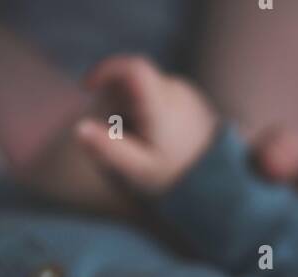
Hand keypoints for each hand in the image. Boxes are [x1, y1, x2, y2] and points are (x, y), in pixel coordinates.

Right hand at [73, 54, 219, 193]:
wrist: (219, 185)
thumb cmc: (176, 179)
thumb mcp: (140, 170)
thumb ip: (109, 150)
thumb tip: (79, 129)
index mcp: (162, 105)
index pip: (132, 69)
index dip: (106, 70)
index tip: (87, 87)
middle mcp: (177, 92)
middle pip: (134, 80)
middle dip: (116, 100)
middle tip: (119, 134)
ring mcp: (187, 94)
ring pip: (147, 88)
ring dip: (133, 106)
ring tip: (142, 141)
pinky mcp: (193, 100)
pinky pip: (162, 96)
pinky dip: (149, 110)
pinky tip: (157, 138)